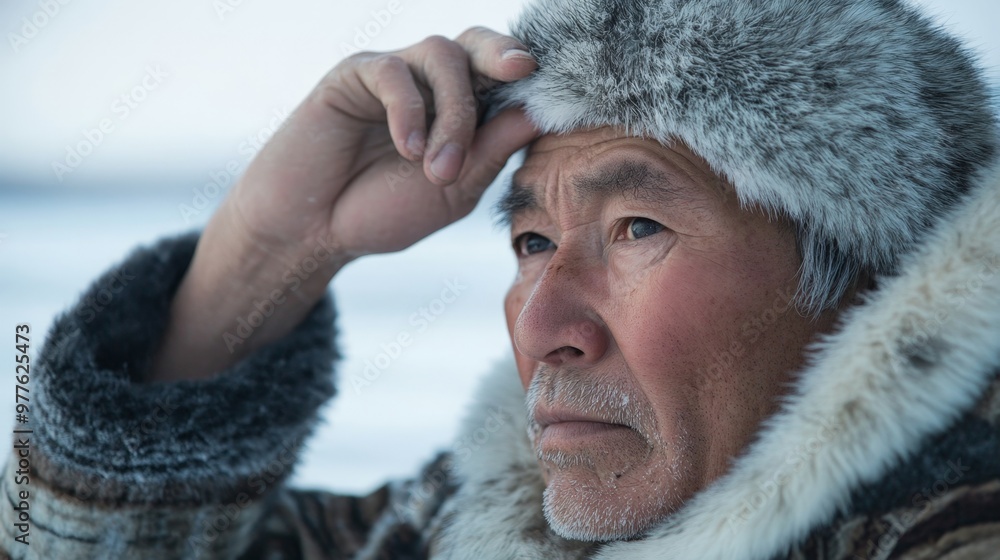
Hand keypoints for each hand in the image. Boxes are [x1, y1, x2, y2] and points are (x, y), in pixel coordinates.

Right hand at [147, 27, 539, 381]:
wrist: (313, 230)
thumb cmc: (382, 211)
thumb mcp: (453, 191)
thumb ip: (491, 151)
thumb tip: (538, 113)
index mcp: (464, 109)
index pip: (504, 77)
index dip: (532, 77)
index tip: (561, 88)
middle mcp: (432, 84)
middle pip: (478, 44)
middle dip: (504, 53)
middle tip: (523, 70)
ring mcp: (395, 76)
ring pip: (442, 56)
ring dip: (453, 114)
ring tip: (439, 169)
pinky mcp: (355, 75)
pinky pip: (393, 71)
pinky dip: (410, 110)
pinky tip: (408, 151)